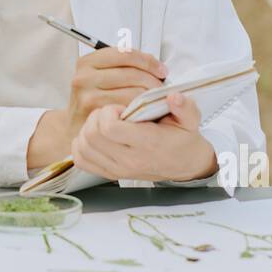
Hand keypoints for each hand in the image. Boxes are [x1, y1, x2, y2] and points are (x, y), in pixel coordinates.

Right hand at [66, 47, 166, 134]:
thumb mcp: (102, 77)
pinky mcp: (95, 114)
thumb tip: (157, 67)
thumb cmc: (96, 100)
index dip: (148, 60)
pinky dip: (140, 110)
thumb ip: (123, 67)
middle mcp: (84, 77)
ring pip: (133, 92)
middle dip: (153, 80)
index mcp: (87, 62)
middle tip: (161, 88)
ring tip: (155, 100)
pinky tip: (144, 112)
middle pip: (131, 73)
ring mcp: (88, 95)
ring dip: (149, 97)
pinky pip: (128, 109)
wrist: (77, 126)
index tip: (161, 70)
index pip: (125, 54)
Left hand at [70, 91, 217, 181]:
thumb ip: (184, 107)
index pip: (110, 128)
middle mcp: (129, 160)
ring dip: (88, 129)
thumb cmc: (183, 139)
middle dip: (96, 117)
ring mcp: (117, 170)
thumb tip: (174, 97)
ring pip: (83, 147)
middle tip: (110, 113)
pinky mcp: (110, 174)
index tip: (120, 108)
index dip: (109, 112)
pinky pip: (81, 160)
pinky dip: (81, 145)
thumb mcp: (190, 120)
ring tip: (103, 123)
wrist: (185, 165)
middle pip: (92, 136)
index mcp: (148, 144)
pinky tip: (94, 136)